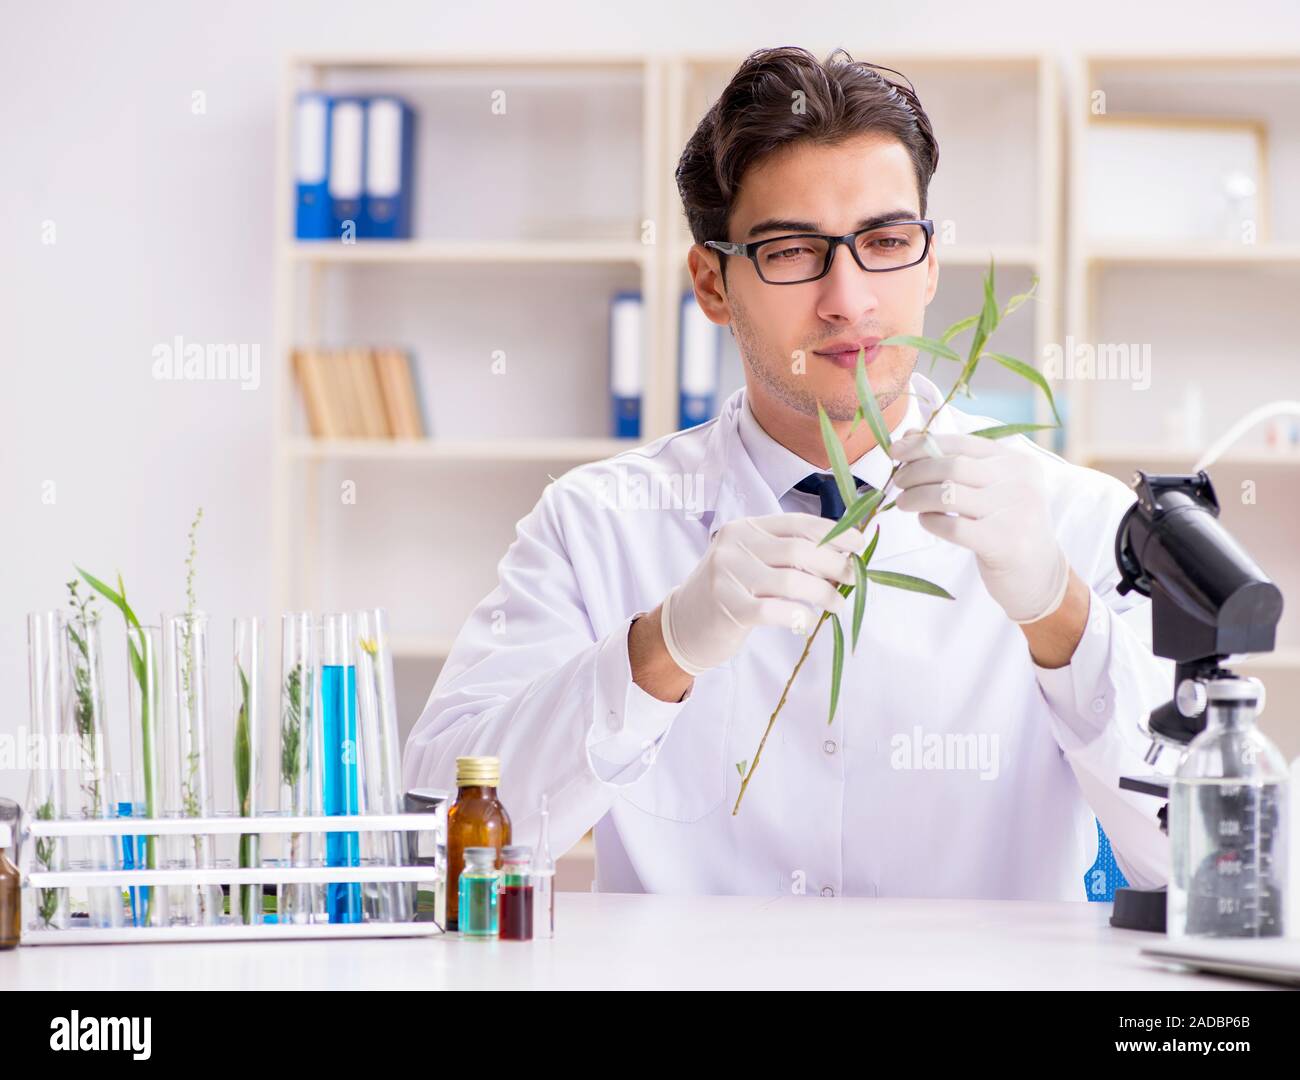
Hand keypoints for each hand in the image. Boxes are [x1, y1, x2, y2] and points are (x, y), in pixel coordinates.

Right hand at [660, 512, 868, 675]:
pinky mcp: (727, 607)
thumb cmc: (728, 591)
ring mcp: (728, 575)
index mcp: (746, 528)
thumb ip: (786, 554)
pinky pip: (774, 610)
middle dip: (836, 565)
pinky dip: (797, 616)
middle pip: (800, 551)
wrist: (682, 623)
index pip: (798, 524)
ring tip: (837, 605)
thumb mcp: (751, 561)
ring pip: (792, 581)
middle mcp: (735, 545)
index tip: (861, 544)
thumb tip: (842, 556)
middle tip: (855, 579)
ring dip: (823, 594)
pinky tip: (807, 621)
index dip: (835, 533)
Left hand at [888, 429, 1069, 623]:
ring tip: (904, 502)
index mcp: (1016, 462)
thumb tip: (908, 437)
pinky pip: (952, 527)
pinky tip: (926, 521)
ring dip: (917, 496)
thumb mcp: (989, 490)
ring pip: (948, 495)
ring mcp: (1014, 511)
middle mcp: (1020, 482)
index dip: (924, 444)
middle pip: (952, 467)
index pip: (962, 443)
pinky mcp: (1003, 542)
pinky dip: (931, 521)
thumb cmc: (1005, 526)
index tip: (895, 451)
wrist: (1039, 575)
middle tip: (898, 482)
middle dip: (916, 471)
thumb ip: (955, 463)